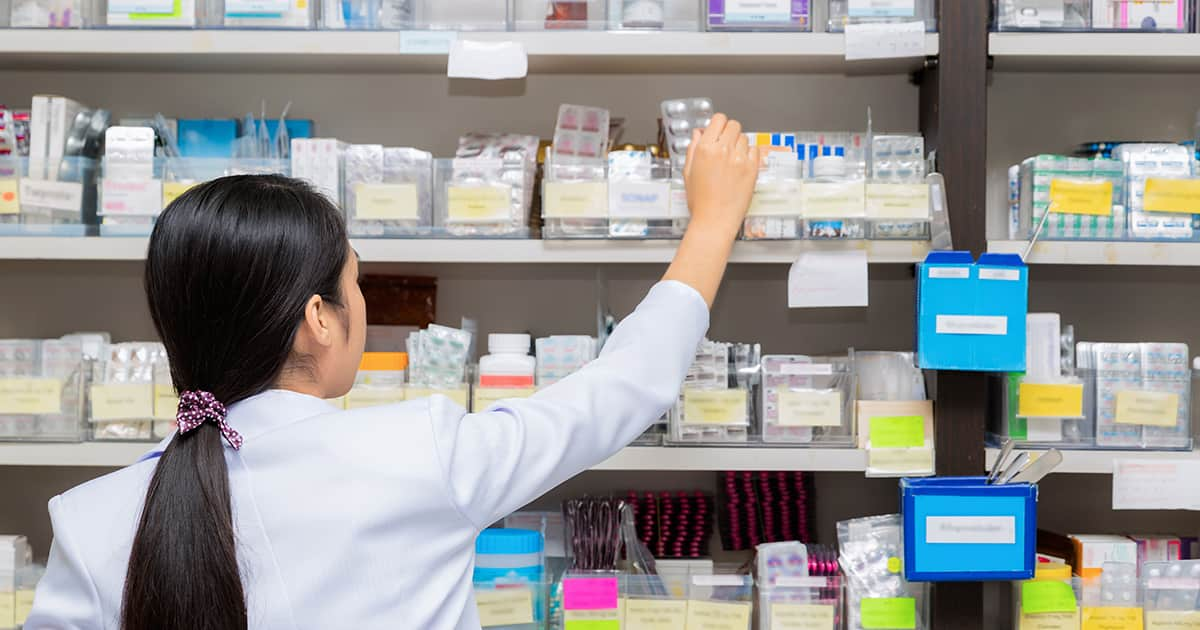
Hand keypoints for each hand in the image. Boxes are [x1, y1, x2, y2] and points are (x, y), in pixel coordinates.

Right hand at [683, 113, 759, 238]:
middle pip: (733, 125)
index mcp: (705, 149)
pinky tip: (741, 165)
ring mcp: (740, 159)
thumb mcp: (688, 173)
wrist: (715, 220)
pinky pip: (755, 150)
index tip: (717, 131)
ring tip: (732, 159)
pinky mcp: (752, 168)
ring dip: (739, 144)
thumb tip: (698, 134)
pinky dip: (749, 154)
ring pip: (744, 137)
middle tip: (725, 145)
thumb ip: (693, 149)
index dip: (718, 124)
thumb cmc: (701, 202)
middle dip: (729, 132)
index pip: (718, 120)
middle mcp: (723, 150)